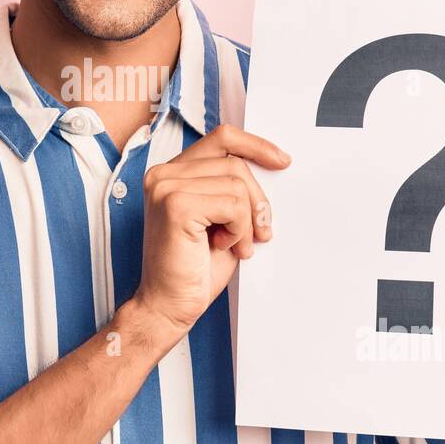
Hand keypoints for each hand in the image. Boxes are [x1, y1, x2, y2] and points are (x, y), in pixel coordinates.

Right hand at [137, 124, 291, 338]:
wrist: (169, 306)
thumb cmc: (194, 268)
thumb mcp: (221, 219)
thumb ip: (233, 189)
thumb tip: (271, 166)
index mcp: (171, 173)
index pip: (221, 138)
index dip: (255, 145)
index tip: (281, 161)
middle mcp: (163, 174)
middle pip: (235, 163)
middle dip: (257, 200)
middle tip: (258, 233)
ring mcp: (166, 187)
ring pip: (236, 183)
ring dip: (246, 220)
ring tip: (235, 245)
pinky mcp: (175, 205)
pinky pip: (232, 204)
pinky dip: (239, 229)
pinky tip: (223, 246)